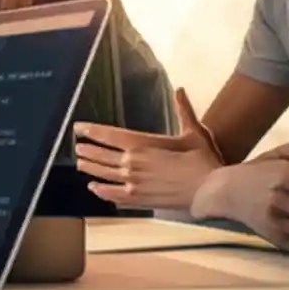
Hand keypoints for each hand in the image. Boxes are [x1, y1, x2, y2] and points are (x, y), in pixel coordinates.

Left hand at [74, 88, 223, 209]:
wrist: (210, 190)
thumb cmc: (203, 160)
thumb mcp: (194, 132)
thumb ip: (183, 111)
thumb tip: (180, 90)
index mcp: (143, 144)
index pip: (110, 135)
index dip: (92, 131)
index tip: (79, 128)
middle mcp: (133, 163)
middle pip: (103, 155)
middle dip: (88, 150)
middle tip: (77, 147)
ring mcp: (134, 182)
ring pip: (105, 174)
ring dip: (91, 168)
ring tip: (80, 164)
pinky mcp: (140, 199)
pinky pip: (114, 195)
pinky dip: (102, 191)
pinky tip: (94, 188)